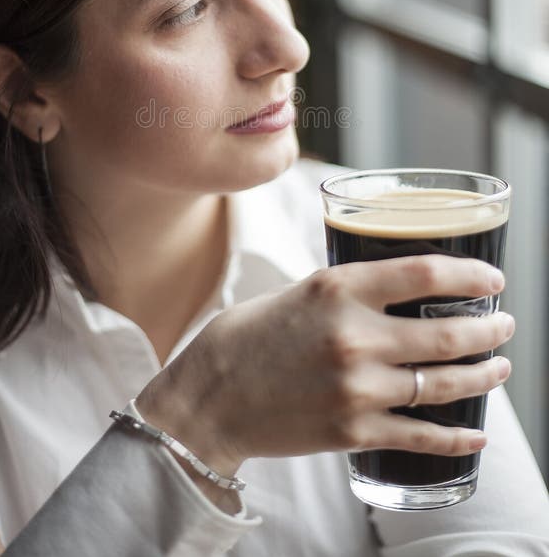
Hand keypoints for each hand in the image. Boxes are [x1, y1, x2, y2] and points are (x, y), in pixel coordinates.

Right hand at [137, 254, 512, 476]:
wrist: (208, 400)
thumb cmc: (246, 339)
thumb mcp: (297, 293)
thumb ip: (346, 293)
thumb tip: (392, 292)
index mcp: (337, 288)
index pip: (424, 274)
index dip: (470, 276)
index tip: (493, 280)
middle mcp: (354, 335)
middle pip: (447, 333)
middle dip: (489, 329)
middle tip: (503, 325)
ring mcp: (357, 387)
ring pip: (443, 383)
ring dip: (483, 376)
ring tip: (500, 368)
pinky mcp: (353, 431)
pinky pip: (421, 436)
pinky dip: (457, 438)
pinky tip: (476, 434)